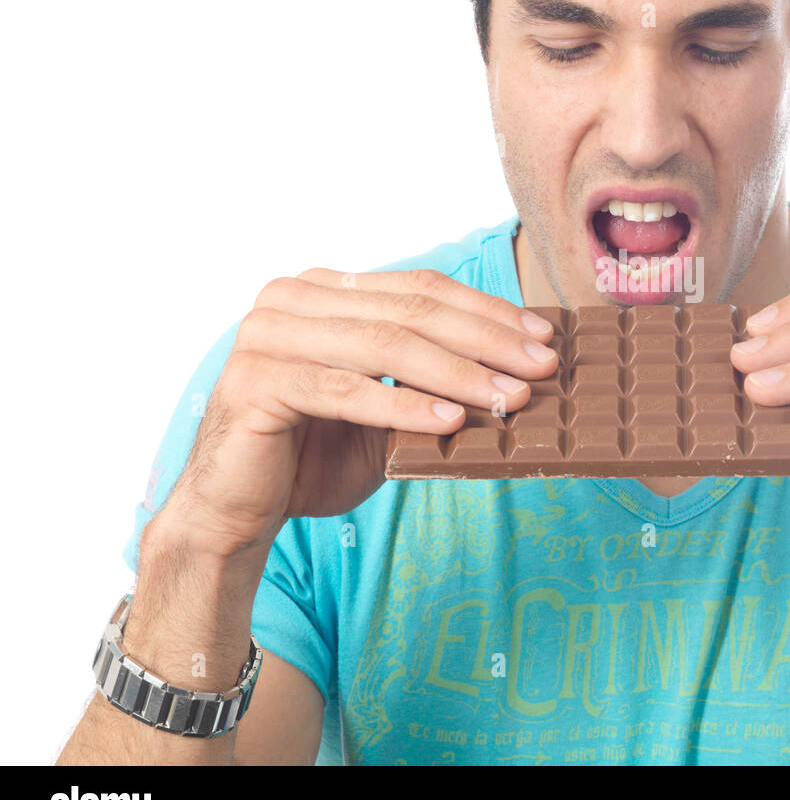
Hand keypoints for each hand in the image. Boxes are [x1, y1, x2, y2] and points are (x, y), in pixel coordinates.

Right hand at [169, 268, 558, 555]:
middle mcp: (291, 299)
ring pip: (385, 345)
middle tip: (542, 367)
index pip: (421, 288)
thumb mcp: (387, 412)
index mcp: (323, 290)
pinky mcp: (255, 381)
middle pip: (410, 310)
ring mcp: (267, 335)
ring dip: (458, 373)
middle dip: (486, 340)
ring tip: (510, 398)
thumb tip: (519, 372)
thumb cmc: (315, 456)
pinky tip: (452, 420)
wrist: (236, 511)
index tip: (544, 337)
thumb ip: (432, 383)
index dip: (487, 311)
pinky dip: (404, 405)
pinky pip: (345, 389)